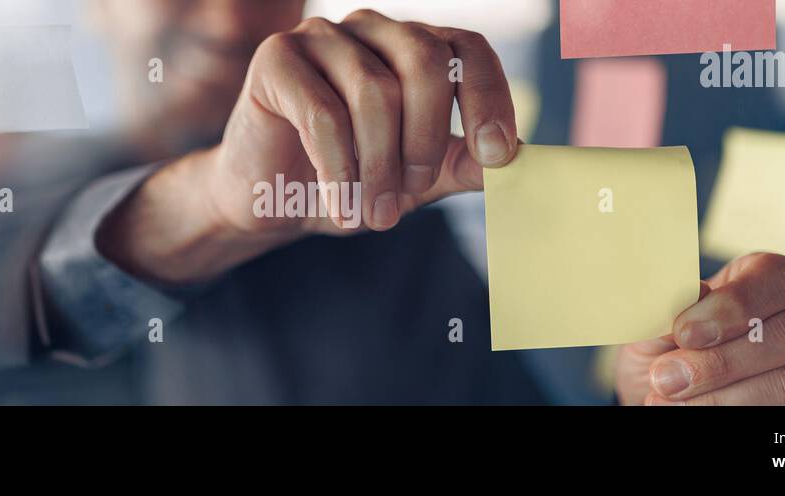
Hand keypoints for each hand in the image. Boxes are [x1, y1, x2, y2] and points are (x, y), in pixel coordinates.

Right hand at [206, 9, 518, 234]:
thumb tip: (516, 159)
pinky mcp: (276, 59)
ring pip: (373, 92)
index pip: (467, 49)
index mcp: (412, 46)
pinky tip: (339, 204)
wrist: (268, 200)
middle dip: (426, 137)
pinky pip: (322, 113)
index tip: (498, 156)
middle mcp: (371, 29)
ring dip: (378, 166)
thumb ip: (461, 163)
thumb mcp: (415, 180)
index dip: (488, 97)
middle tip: (414, 193)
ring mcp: (321, 36)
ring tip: (373, 215)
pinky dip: (338, 168)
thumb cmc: (347, 181)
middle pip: (424, 61)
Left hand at [615, 253, 784, 404]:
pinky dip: (733, 416)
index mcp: (769, 281)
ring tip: (669, 402)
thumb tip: (687, 298)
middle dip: (723, 361)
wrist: (668, 392)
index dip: (733, 305)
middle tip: (667, 378)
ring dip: (724, 398)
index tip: (684, 333)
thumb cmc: (665, 348)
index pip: (774, 277)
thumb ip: (669, 310)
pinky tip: (690, 415)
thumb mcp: (656, 324)